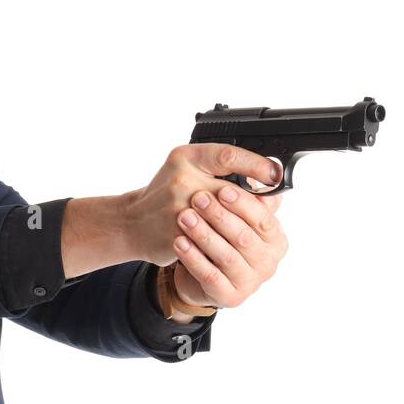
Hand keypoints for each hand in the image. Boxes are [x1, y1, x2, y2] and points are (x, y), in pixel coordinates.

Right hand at [121, 144, 283, 267]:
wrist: (129, 224)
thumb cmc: (164, 196)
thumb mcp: (189, 172)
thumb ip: (223, 174)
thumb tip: (267, 188)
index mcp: (186, 158)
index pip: (228, 156)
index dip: (256, 165)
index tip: (274, 175)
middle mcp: (181, 180)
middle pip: (231, 192)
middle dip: (249, 205)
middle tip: (262, 215)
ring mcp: (177, 208)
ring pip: (224, 220)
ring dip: (238, 227)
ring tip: (246, 234)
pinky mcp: (176, 234)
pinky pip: (210, 240)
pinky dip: (221, 244)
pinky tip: (226, 247)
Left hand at [171, 171, 287, 308]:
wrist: (197, 274)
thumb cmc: (219, 240)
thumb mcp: (234, 217)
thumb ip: (249, 198)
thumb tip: (260, 174)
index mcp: (276, 240)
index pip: (263, 219)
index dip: (243, 203)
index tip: (223, 188)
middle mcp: (268, 262)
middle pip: (244, 237)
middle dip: (220, 216)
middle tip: (198, 199)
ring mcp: (250, 282)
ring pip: (226, 256)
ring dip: (204, 234)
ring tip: (184, 217)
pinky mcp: (229, 297)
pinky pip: (209, 275)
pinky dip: (193, 257)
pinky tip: (179, 242)